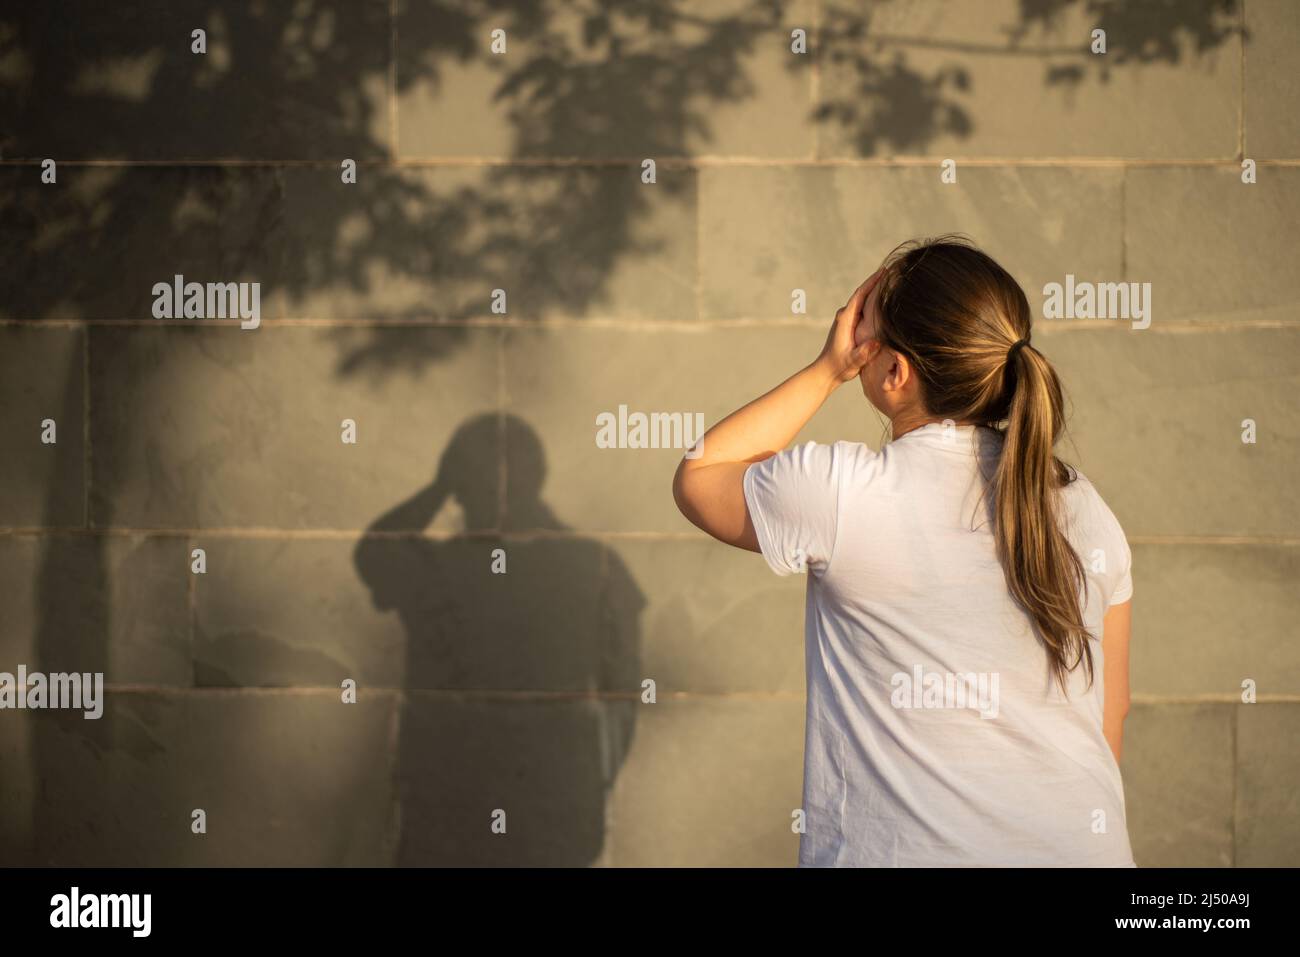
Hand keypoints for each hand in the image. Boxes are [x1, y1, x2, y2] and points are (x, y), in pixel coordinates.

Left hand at [815, 268, 883, 384]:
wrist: (826, 372)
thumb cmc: (839, 366)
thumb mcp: (853, 361)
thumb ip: (864, 352)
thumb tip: (876, 342)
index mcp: (845, 318)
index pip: (860, 295)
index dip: (872, 282)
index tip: (884, 271)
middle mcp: (845, 315)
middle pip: (863, 293)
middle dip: (877, 282)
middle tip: (893, 271)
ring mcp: (847, 319)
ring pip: (864, 301)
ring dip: (876, 291)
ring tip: (892, 281)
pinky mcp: (850, 325)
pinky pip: (864, 309)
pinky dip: (874, 302)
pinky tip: (885, 301)